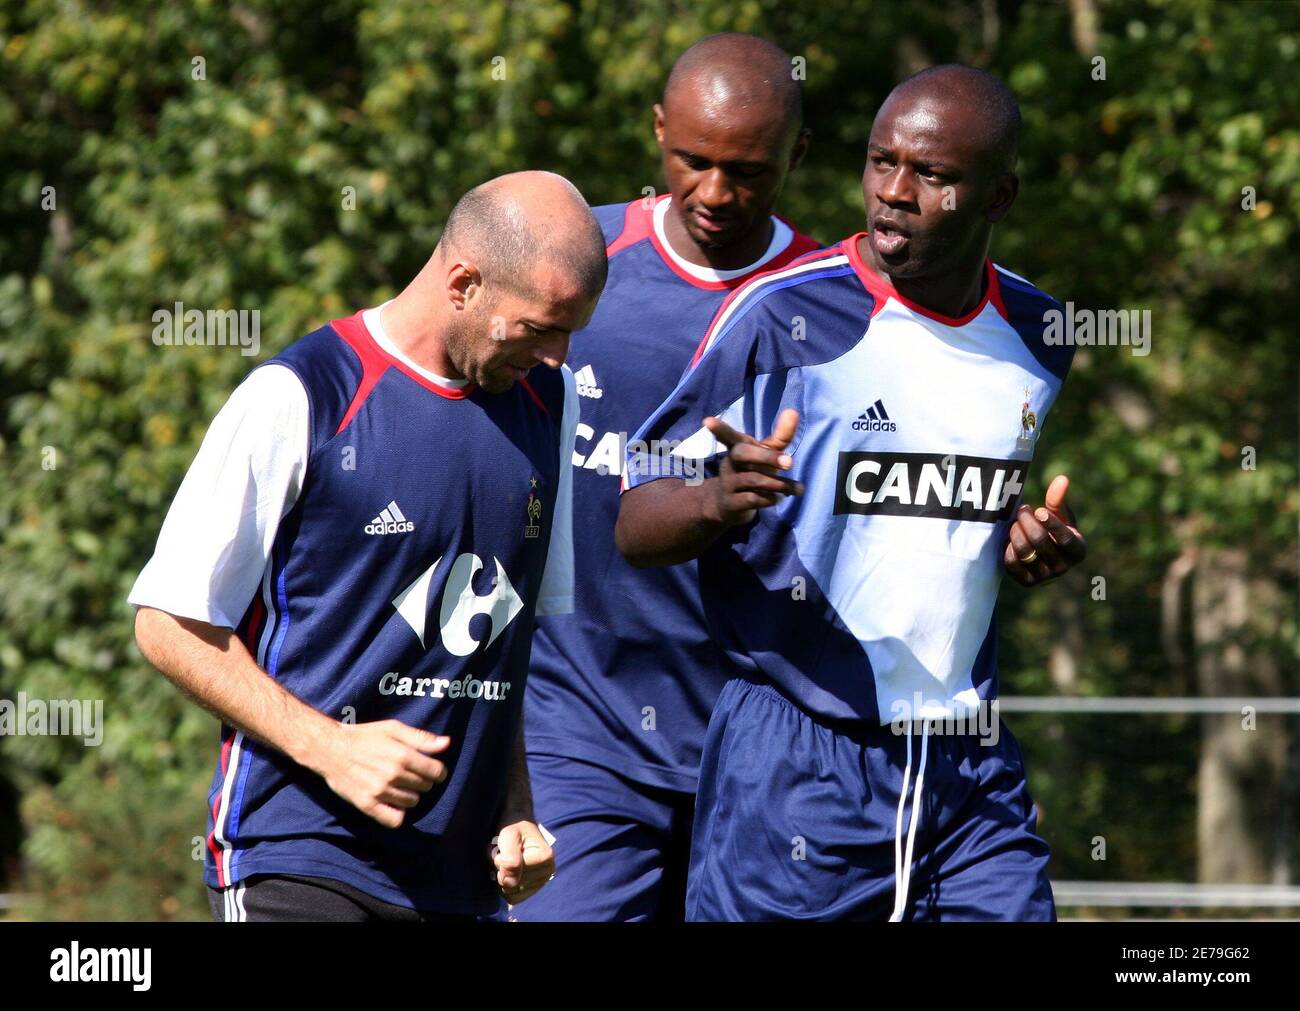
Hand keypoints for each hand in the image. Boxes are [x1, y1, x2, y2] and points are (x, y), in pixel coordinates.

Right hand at [313, 720, 450, 827]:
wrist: (331, 749)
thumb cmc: (364, 736)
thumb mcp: (393, 729)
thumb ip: (421, 738)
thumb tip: (447, 744)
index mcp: (402, 755)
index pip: (437, 773)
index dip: (437, 771)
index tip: (431, 769)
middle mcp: (393, 775)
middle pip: (425, 787)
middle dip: (422, 781)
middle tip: (409, 774)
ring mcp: (379, 792)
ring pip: (412, 802)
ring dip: (410, 795)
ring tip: (399, 785)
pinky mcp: (367, 805)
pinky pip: (394, 820)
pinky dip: (398, 814)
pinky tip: (393, 803)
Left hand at [492, 820, 554, 904]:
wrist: (517, 822)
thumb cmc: (513, 826)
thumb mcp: (509, 835)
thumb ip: (510, 858)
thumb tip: (510, 883)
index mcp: (546, 858)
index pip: (514, 872)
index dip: (501, 861)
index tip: (501, 848)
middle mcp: (548, 872)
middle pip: (513, 886)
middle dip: (501, 871)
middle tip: (502, 855)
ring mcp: (541, 881)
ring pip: (512, 894)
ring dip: (502, 878)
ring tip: (505, 863)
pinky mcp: (533, 888)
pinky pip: (513, 898)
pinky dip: (505, 887)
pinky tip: (507, 872)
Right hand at [702, 407, 804, 526]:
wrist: (728, 505)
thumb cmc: (751, 471)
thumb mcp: (765, 453)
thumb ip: (780, 435)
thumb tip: (793, 411)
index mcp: (737, 447)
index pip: (728, 435)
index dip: (719, 428)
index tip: (707, 421)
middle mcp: (729, 463)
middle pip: (742, 453)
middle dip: (767, 456)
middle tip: (791, 462)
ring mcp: (728, 484)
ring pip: (753, 479)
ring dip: (779, 483)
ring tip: (798, 488)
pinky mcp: (731, 503)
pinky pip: (752, 499)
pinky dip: (770, 499)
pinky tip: (779, 499)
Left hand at [1003, 474, 1086, 585]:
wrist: (1040, 554)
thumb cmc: (1053, 530)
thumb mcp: (1059, 515)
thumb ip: (1058, 499)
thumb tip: (1062, 479)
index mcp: (1078, 551)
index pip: (1065, 540)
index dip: (1051, 524)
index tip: (1038, 510)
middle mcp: (1063, 567)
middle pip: (1040, 542)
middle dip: (1027, 522)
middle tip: (1021, 509)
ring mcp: (1044, 577)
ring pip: (1024, 552)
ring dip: (1015, 532)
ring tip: (1014, 521)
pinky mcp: (1026, 582)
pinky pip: (1012, 564)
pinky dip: (1008, 548)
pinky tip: (1009, 538)